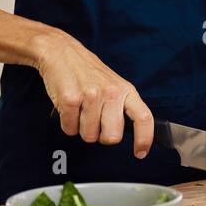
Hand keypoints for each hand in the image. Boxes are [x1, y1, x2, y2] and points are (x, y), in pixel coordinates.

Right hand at [33, 30, 153, 157]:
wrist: (61, 52)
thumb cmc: (88, 72)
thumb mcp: (114, 84)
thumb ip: (122, 106)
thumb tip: (131, 132)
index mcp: (126, 90)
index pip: (143, 118)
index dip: (144, 139)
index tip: (140, 153)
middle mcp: (111, 93)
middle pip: (112, 137)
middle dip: (101, 136)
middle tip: (95, 122)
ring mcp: (91, 96)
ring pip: (88, 136)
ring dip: (81, 128)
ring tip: (80, 109)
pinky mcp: (70, 100)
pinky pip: (70, 129)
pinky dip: (67, 123)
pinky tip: (69, 108)